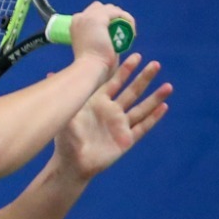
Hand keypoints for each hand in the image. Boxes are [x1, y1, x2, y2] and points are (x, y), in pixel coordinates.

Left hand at [53, 55, 171, 181]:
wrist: (72, 163)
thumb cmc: (66, 139)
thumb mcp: (65, 115)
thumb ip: (66, 97)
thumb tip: (50, 74)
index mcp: (98, 102)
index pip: (114, 82)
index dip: (125, 69)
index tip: (136, 56)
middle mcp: (112, 111)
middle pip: (132, 91)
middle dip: (144, 78)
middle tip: (156, 64)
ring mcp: (120, 125)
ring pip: (141, 108)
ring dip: (155, 97)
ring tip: (168, 86)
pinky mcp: (126, 139)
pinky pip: (142, 127)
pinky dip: (153, 118)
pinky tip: (164, 108)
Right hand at [69, 1, 133, 70]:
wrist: (90, 68)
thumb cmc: (92, 64)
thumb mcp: (94, 46)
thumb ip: (101, 37)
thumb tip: (114, 34)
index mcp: (76, 23)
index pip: (94, 12)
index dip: (107, 19)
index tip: (116, 32)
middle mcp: (80, 17)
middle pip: (102, 7)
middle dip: (114, 16)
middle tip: (124, 32)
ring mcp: (88, 17)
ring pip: (111, 9)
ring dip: (122, 18)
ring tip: (129, 33)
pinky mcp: (98, 19)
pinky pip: (118, 13)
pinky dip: (127, 19)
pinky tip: (132, 32)